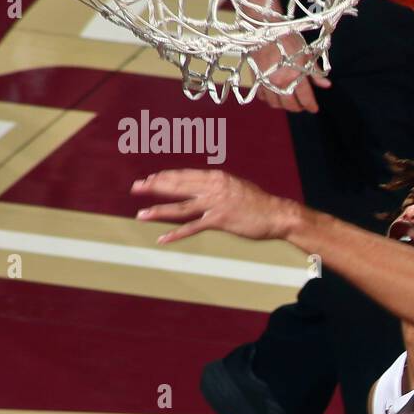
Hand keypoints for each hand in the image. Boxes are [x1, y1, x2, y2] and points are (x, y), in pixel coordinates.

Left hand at [132, 169, 301, 244]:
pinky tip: (162, 238)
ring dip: (158, 211)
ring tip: (140, 215)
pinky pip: (193, 228)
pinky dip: (176, 234)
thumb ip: (217, 186)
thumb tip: (202, 187)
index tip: (149, 179)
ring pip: (180, 207)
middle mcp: (213, 188)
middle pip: (177, 187)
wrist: (277, 214)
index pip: (184, 175)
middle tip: (135, 188)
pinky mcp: (219, 221)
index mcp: (216, 177)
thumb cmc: (258, 202)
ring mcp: (215, 204)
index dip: (164, 177)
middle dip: (153, 187)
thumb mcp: (236, 186)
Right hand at [250, 31, 329, 113]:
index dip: (311, 106)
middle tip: (303, 105)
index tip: (314, 108)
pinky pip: (262, 97)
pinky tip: (275, 95)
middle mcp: (279, 83)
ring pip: (275, 104)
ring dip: (284, 106)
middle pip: (290, 105)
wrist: (262, 28)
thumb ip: (315, 72)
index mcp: (294, 76)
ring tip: (290, 101)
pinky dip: (269, 99)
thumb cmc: (286, 38)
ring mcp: (266, 82)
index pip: (305, 99)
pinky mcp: (255, 79)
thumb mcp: (305, 53)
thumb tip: (326, 84)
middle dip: (298, 108)